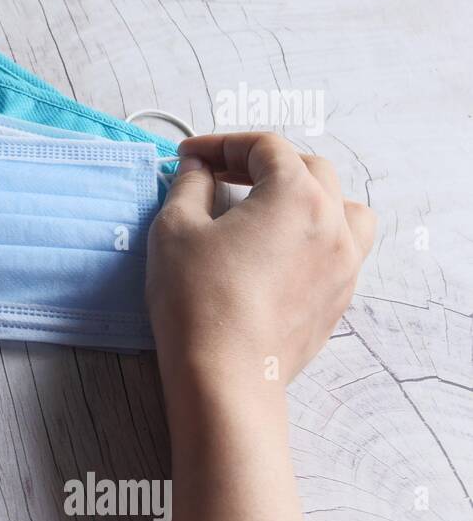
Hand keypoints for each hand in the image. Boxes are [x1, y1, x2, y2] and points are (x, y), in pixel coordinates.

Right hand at [146, 132, 375, 389]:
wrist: (225, 376)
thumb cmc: (196, 299)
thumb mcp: (175, 229)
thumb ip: (189, 185)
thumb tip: (198, 169)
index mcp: (296, 194)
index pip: (265, 147)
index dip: (222, 144)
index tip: (190, 157)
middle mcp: (334, 222)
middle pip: (308, 168)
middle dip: (262, 164)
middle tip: (219, 174)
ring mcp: (345, 263)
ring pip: (344, 206)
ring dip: (308, 194)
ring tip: (270, 207)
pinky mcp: (340, 297)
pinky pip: (341, 247)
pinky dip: (316, 233)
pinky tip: (280, 249)